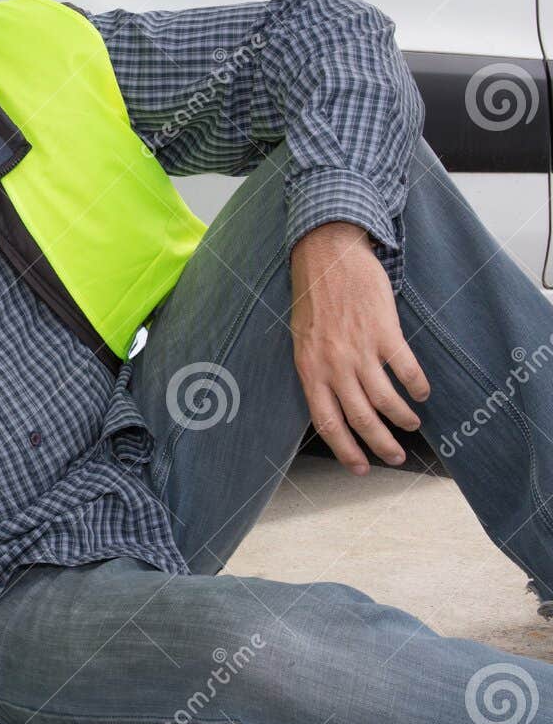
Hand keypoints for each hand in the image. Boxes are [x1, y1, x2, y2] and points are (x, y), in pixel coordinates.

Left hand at [289, 221, 430, 474]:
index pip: (327, 422)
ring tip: (411, 425)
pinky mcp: (384, 331)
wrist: (327, 255)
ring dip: (401, 418)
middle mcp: (334, 364)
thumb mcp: (302, 339)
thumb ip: (316, 370)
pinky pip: (406, 369)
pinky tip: (422, 393)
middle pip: (360, 418)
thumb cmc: (313, 298)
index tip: (360, 468)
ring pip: (385, 399)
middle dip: (380, 444)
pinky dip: (417, 386)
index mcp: (309, 369)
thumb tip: (332, 402)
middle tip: (395, 457)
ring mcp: (359, 348)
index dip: (345, 449)